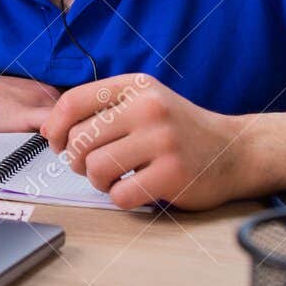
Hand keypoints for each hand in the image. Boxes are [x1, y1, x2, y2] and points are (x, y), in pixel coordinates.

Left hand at [40, 74, 263, 210]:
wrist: (236, 151)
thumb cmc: (181, 131)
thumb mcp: (145, 102)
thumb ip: (102, 109)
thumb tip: (49, 130)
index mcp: (137, 86)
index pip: (74, 101)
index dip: (56, 128)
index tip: (57, 143)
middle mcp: (149, 107)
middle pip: (80, 140)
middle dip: (78, 160)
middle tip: (94, 165)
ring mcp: (163, 140)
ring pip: (96, 168)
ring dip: (99, 181)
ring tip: (117, 177)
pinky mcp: (173, 174)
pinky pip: (120, 195)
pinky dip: (122, 198)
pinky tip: (137, 189)